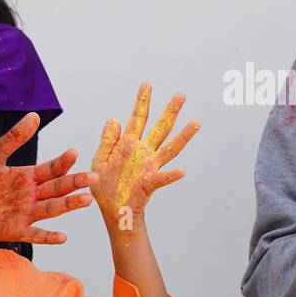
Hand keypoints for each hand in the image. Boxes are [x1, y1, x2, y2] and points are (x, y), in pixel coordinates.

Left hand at [0, 112, 95, 248]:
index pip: (51, 169)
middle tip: (94, 177)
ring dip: (70, 204)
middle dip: (76, 183)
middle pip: (58, 188)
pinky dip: (48, 237)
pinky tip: (62, 237)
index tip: (74, 152)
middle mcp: (32, 195)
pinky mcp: (16, 230)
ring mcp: (26, 213)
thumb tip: (35, 115)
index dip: (63, 162)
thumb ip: (14, 138)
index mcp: (28, 177)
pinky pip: (34, 234)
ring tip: (87, 199)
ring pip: (52, 208)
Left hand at [91, 82, 198, 230]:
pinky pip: (163, 178)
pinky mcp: (149, 183)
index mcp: (129, 145)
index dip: (142, 101)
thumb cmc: (105, 188)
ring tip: (196, 123)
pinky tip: (182, 171)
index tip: (147, 83)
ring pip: (169, 148)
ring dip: (184, 136)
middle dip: (170, 111)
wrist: (113, 212)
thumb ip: (107, 141)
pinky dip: (172, 175)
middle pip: (160, 128)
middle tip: (181, 95)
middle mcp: (143, 153)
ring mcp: (149, 167)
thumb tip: (114, 119)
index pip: (137, 118)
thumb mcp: (99, 161)